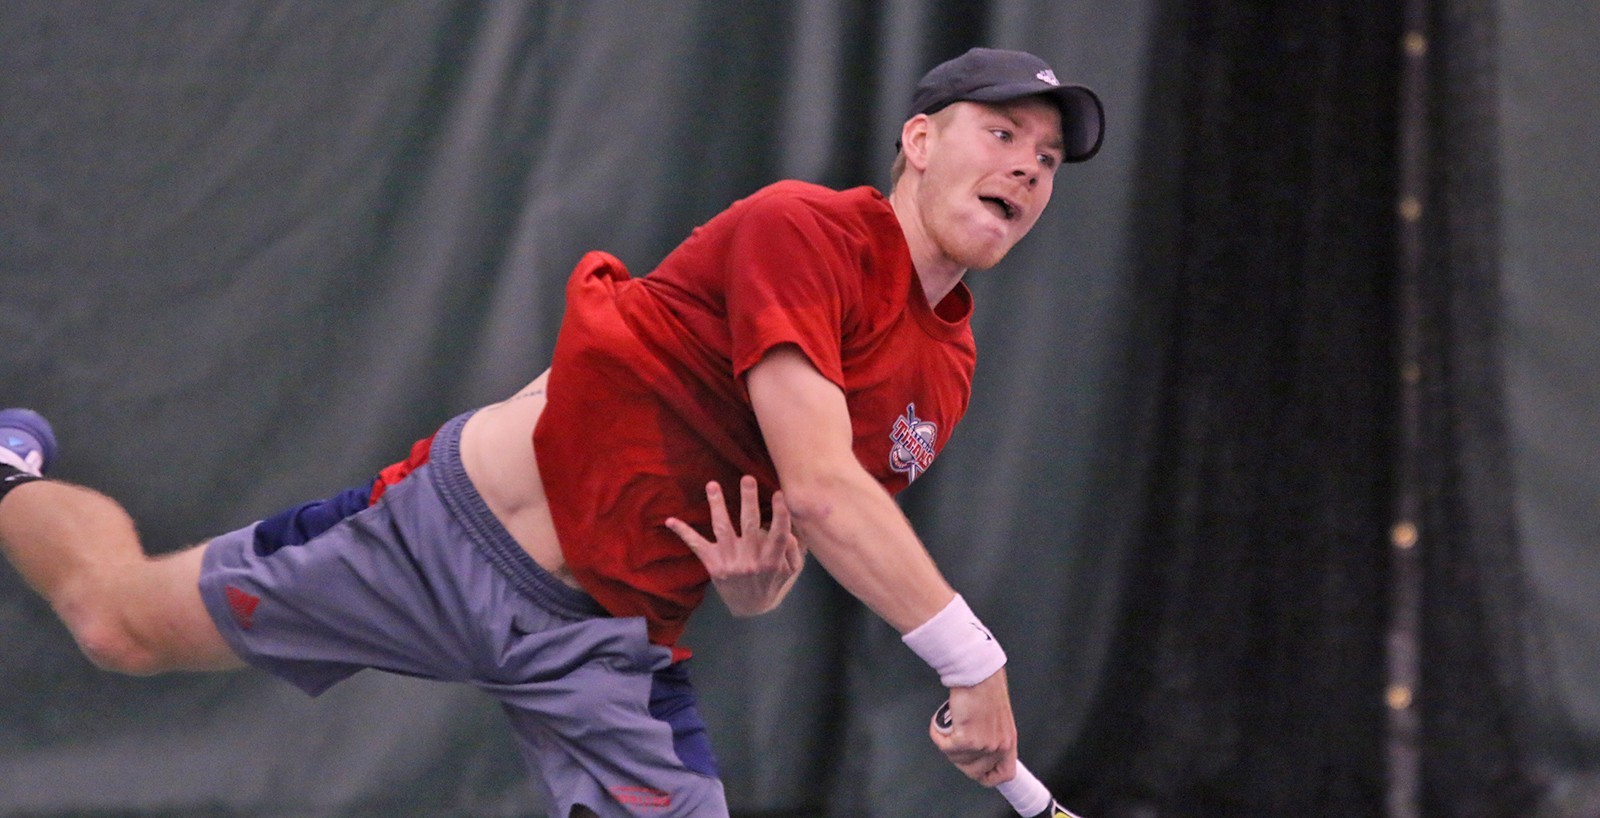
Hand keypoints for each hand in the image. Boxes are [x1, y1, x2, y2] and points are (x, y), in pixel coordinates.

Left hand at [665, 475, 804, 616]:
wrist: (750, 611)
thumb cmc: (772, 584)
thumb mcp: (791, 571)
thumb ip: (794, 549)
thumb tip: (789, 528)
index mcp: (772, 561)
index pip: (778, 534)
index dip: (780, 513)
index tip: (778, 493)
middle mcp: (750, 560)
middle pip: (750, 525)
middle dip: (748, 500)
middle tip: (747, 478)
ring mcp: (730, 562)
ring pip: (723, 529)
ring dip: (717, 505)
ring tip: (713, 485)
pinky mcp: (713, 565)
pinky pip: (697, 546)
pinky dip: (684, 533)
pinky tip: (670, 521)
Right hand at [929, 668, 1017, 786]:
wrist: (976, 674)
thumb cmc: (984, 688)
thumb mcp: (996, 718)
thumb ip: (991, 736)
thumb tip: (977, 749)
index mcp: (1009, 740)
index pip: (1005, 774)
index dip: (988, 777)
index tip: (978, 773)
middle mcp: (999, 746)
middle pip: (975, 772)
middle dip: (959, 758)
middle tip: (953, 742)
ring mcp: (984, 745)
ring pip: (956, 760)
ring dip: (946, 744)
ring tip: (947, 726)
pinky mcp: (967, 739)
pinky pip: (945, 746)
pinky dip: (937, 735)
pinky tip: (938, 723)